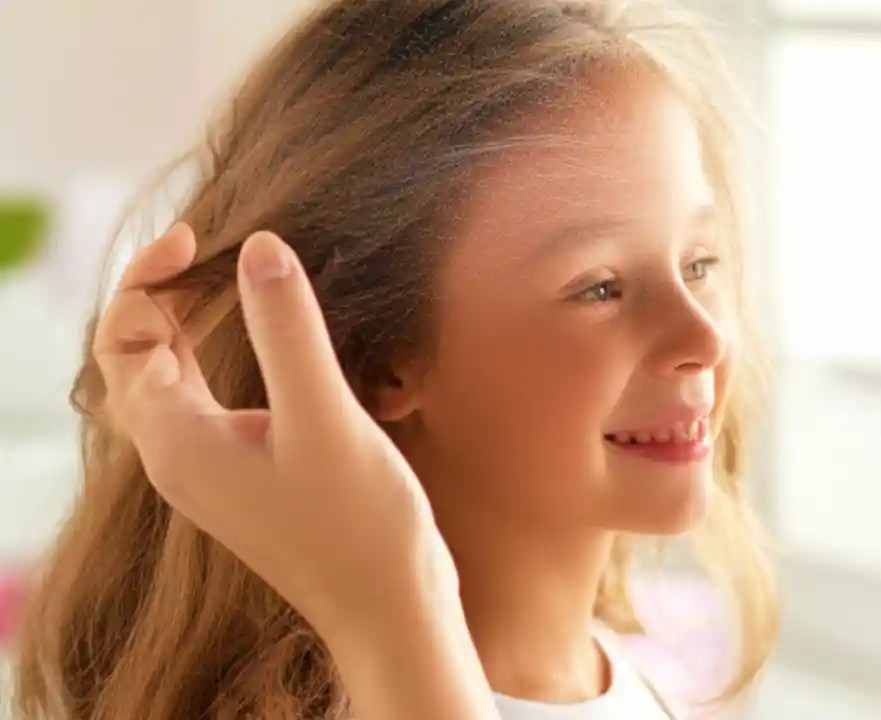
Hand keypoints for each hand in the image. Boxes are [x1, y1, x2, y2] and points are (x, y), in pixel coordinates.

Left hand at [92, 224, 451, 634]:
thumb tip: (259, 244)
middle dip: (164, 293)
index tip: (202, 236)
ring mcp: (211, 468)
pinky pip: (207, 400)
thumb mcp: (324, 418)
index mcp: (175, 439)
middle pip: (138, 355)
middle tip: (215, 245)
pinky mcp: (246, 474)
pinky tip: (264, 341)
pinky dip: (219, 357)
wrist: (388, 604)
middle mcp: (178, 454)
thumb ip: (288, 330)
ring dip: (190, 323)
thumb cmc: (357, 523)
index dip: (146, 277)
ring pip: (173, 378)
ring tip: (233, 277)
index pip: (122, 337)